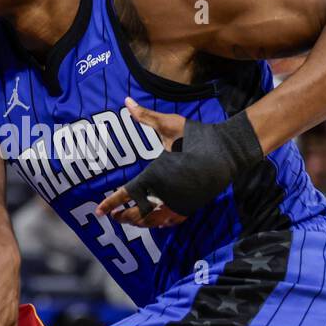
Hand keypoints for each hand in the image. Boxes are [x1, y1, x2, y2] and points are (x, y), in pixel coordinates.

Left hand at [95, 97, 191, 227]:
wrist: (227, 150)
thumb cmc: (196, 135)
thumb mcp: (168, 124)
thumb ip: (145, 116)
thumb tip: (126, 101)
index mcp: (155, 175)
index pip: (126, 194)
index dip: (110, 204)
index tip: (98, 211)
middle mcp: (165, 194)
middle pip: (137, 213)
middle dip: (123, 216)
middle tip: (113, 216)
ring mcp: (179, 203)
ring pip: (153, 221)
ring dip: (139, 222)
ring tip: (129, 220)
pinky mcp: (190, 207)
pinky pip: (170, 221)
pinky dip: (159, 224)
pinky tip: (154, 222)